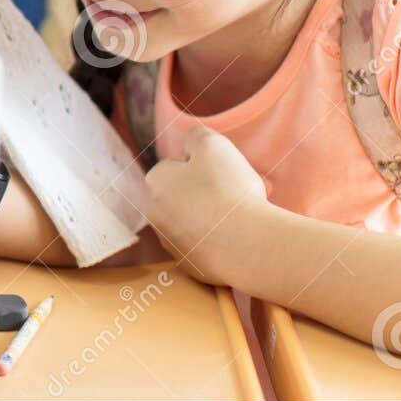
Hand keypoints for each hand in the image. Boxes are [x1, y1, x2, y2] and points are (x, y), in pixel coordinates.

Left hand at [143, 126, 268, 285]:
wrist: (247, 244)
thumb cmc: (228, 190)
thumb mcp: (213, 144)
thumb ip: (196, 135)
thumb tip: (190, 139)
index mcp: (155, 181)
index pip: (176, 166)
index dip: (201, 167)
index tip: (221, 176)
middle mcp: (153, 212)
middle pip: (182, 196)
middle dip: (203, 194)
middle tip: (232, 196)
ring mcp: (169, 242)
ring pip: (191, 222)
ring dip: (209, 219)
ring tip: (236, 219)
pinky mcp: (187, 265)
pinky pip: (202, 248)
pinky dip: (216, 243)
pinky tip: (234, 240)